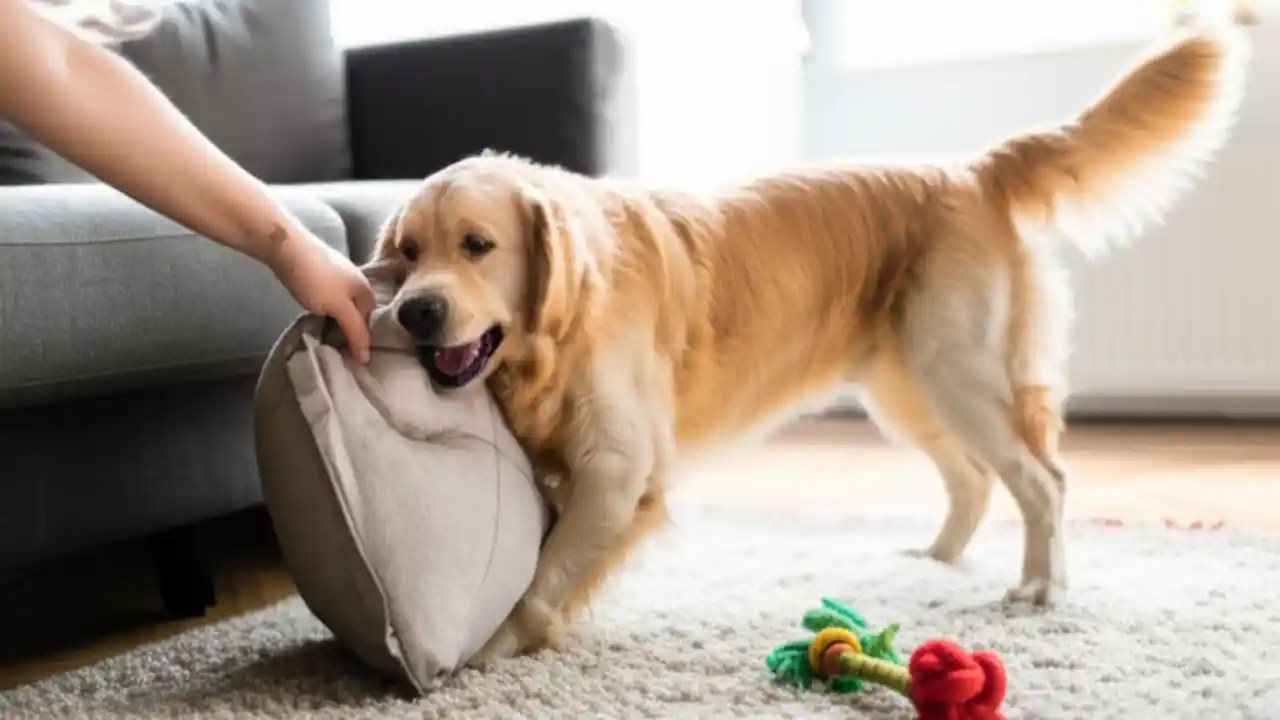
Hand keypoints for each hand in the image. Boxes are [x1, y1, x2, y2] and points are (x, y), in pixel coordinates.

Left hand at [267, 229, 374, 363]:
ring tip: (322, 331)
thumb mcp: (339, 308)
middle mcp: (357, 280)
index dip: (359, 338)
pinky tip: (314, 310)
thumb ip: (355, 332)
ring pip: (342, 304)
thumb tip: (367, 358)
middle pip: (356, 312)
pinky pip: (329, 296)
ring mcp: (339, 274)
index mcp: (366, 289)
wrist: (286, 247)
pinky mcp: (321, 271)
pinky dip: (324, 306)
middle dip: (347, 327)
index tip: (345, 355)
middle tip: (333, 346)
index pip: (368, 322)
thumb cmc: (316, 279)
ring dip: (334, 317)